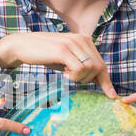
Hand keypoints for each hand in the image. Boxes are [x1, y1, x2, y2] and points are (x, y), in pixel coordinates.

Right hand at [0, 32, 115, 96]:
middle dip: (91, 80)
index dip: (107, 81)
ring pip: (91, 68)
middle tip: (74, 80)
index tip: (112, 96)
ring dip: (80, 78)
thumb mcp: (67, 60)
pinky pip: (79, 69)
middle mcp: (81, 39)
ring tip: (66, 74)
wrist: (23, 45)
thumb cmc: (45, 54)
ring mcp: (73, 43)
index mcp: (85, 40)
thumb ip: (81, 66)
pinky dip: (74, 76)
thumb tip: (98, 81)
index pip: (101, 63)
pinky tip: (64, 73)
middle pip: (99, 67)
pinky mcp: (63, 50)